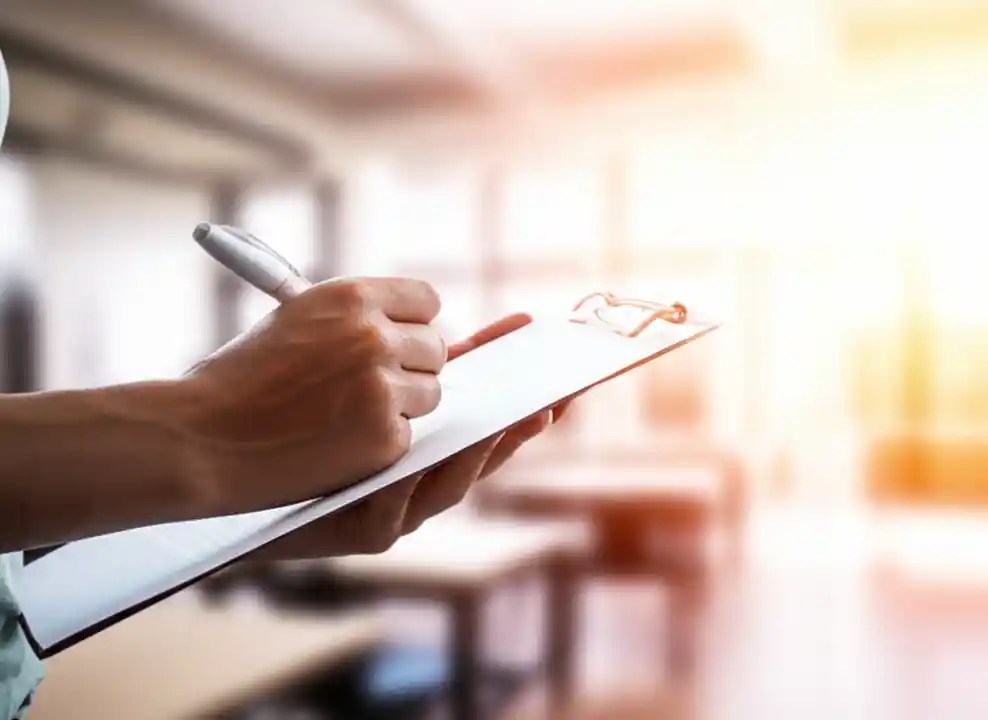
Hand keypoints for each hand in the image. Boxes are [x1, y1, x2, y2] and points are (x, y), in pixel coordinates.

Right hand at [179, 277, 446, 515]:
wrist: (199, 437)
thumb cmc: (238, 379)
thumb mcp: (295, 321)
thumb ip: (354, 320)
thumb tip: (411, 329)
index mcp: (351, 296)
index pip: (426, 301)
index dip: (413, 323)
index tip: (401, 340)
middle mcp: (374, 336)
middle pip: (434, 348)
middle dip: (410, 367)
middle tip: (372, 386)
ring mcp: (382, 388)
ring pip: (430, 394)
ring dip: (400, 407)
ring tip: (344, 416)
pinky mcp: (384, 438)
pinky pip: (408, 436)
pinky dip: (380, 445)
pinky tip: (335, 444)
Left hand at [256, 314, 565, 559]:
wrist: (206, 453)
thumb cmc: (278, 410)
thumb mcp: (350, 375)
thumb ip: (403, 357)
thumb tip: (455, 328)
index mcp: (416, 449)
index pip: (485, 427)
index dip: (523, 407)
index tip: (559, 383)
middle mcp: (412, 487)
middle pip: (481, 459)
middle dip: (517, 430)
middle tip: (548, 401)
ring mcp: (390, 512)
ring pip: (451, 484)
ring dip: (478, 452)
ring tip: (503, 419)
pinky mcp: (360, 533)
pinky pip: (399, 502)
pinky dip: (417, 478)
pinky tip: (427, 448)